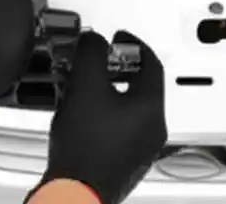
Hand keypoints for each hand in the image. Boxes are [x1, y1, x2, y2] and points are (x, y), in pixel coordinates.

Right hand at [36, 31, 167, 203]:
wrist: (73, 194)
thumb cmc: (84, 150)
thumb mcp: (85, 86)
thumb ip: (92, 54)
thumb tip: (94, 40)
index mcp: (151, 110)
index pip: (152, 65)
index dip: (133, 45)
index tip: (119, 38)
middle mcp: (151, 132)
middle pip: (141, 88)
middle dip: (118, 70)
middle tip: (100, 62)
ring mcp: (139, 151)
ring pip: (128, 111)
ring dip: (109, 94)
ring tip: (85, 89)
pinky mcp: (122, 165)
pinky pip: (119, 131)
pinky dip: (104, 116)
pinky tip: (80, 118)